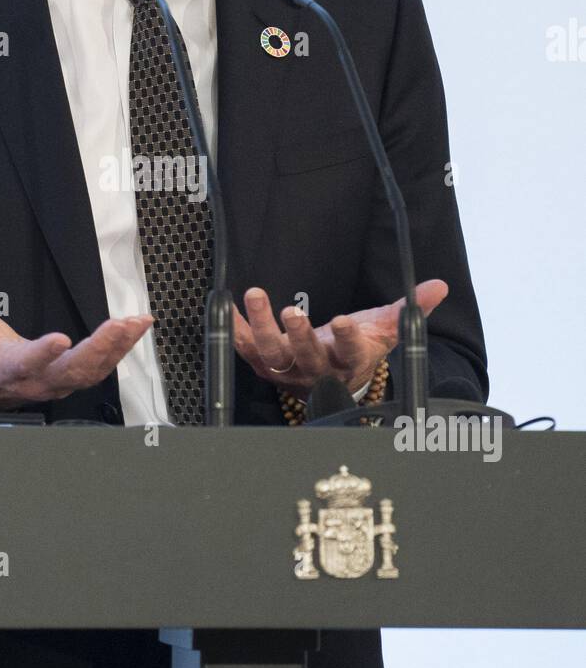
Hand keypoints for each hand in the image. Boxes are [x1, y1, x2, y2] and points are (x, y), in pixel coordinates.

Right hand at [0, 262, 152, 407]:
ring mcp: (57, 382)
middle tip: (118, 326)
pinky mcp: (72, 377)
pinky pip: (101, 367)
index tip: (61, 339)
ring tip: (135, 323)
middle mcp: (36, 380)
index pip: (26, 363)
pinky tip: (135, 328)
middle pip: (71, 371)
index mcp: (6, 368)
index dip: (43, 354)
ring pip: (92, 372)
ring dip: (116, 348)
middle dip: (98, 349)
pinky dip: (120, 348)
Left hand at [232, 280, 448, 399]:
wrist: (332, 381)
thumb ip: (410, 307)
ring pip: (272, 353)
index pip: (351, 352)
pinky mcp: (265, 364)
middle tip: (292, 311)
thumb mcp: (385, 329)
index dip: (347, 338)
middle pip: (306, 356)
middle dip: (298, 334)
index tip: (343, 321)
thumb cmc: (357, 348)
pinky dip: (236, 328)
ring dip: (262, 326)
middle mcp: (317, 369)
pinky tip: (228, 306)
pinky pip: (246, 348)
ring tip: (256, 296)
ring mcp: (288, 369)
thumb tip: (438, 286)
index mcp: (349, 361)